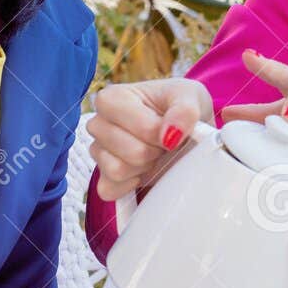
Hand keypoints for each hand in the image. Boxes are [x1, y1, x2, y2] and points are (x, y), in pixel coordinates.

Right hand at [87, 77, 213, 201]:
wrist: (183, 126)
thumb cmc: (179, 106)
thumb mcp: (189, 96)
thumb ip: (184, 111)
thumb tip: (171, 135)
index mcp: (113, 98)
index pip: (142, 127)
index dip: (161, 132)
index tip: (168, 126)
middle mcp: (98, 123)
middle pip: (132, 152)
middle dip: (156, 150)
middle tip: (163, 141)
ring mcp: (98, 151)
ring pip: (118, 171)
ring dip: (145, 166)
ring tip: (154, 153)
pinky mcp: (102, 177)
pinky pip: (109, 190)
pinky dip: (131, 185)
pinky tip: (144, 170)